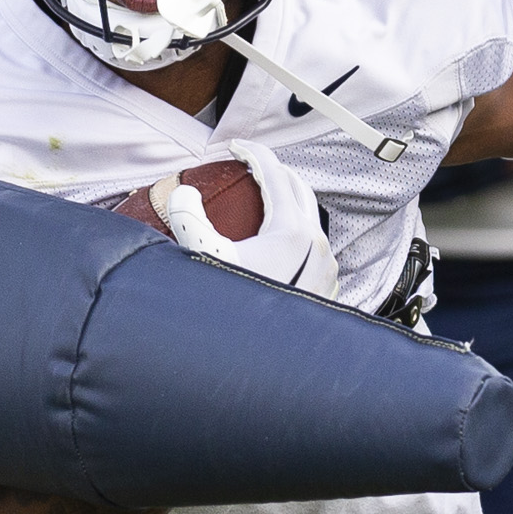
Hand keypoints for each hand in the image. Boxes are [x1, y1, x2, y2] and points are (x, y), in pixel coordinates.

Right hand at [166, 139, 338, 298]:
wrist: (264, 366)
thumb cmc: (235, 314)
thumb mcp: (203, 259)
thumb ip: (188, 220)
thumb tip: (184, 194)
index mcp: (292, 231)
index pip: (273, 174)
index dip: (251, 152)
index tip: (233, 147)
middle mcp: (317, 245)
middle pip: (298, 188)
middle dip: (273, 169)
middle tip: (248, 164)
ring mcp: (327, 267)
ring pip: (311, 218)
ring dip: (288, 200)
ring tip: (263, 199)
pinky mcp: (328, 288)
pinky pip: (315, 246)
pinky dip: (297, 231)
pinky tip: (278, 244)